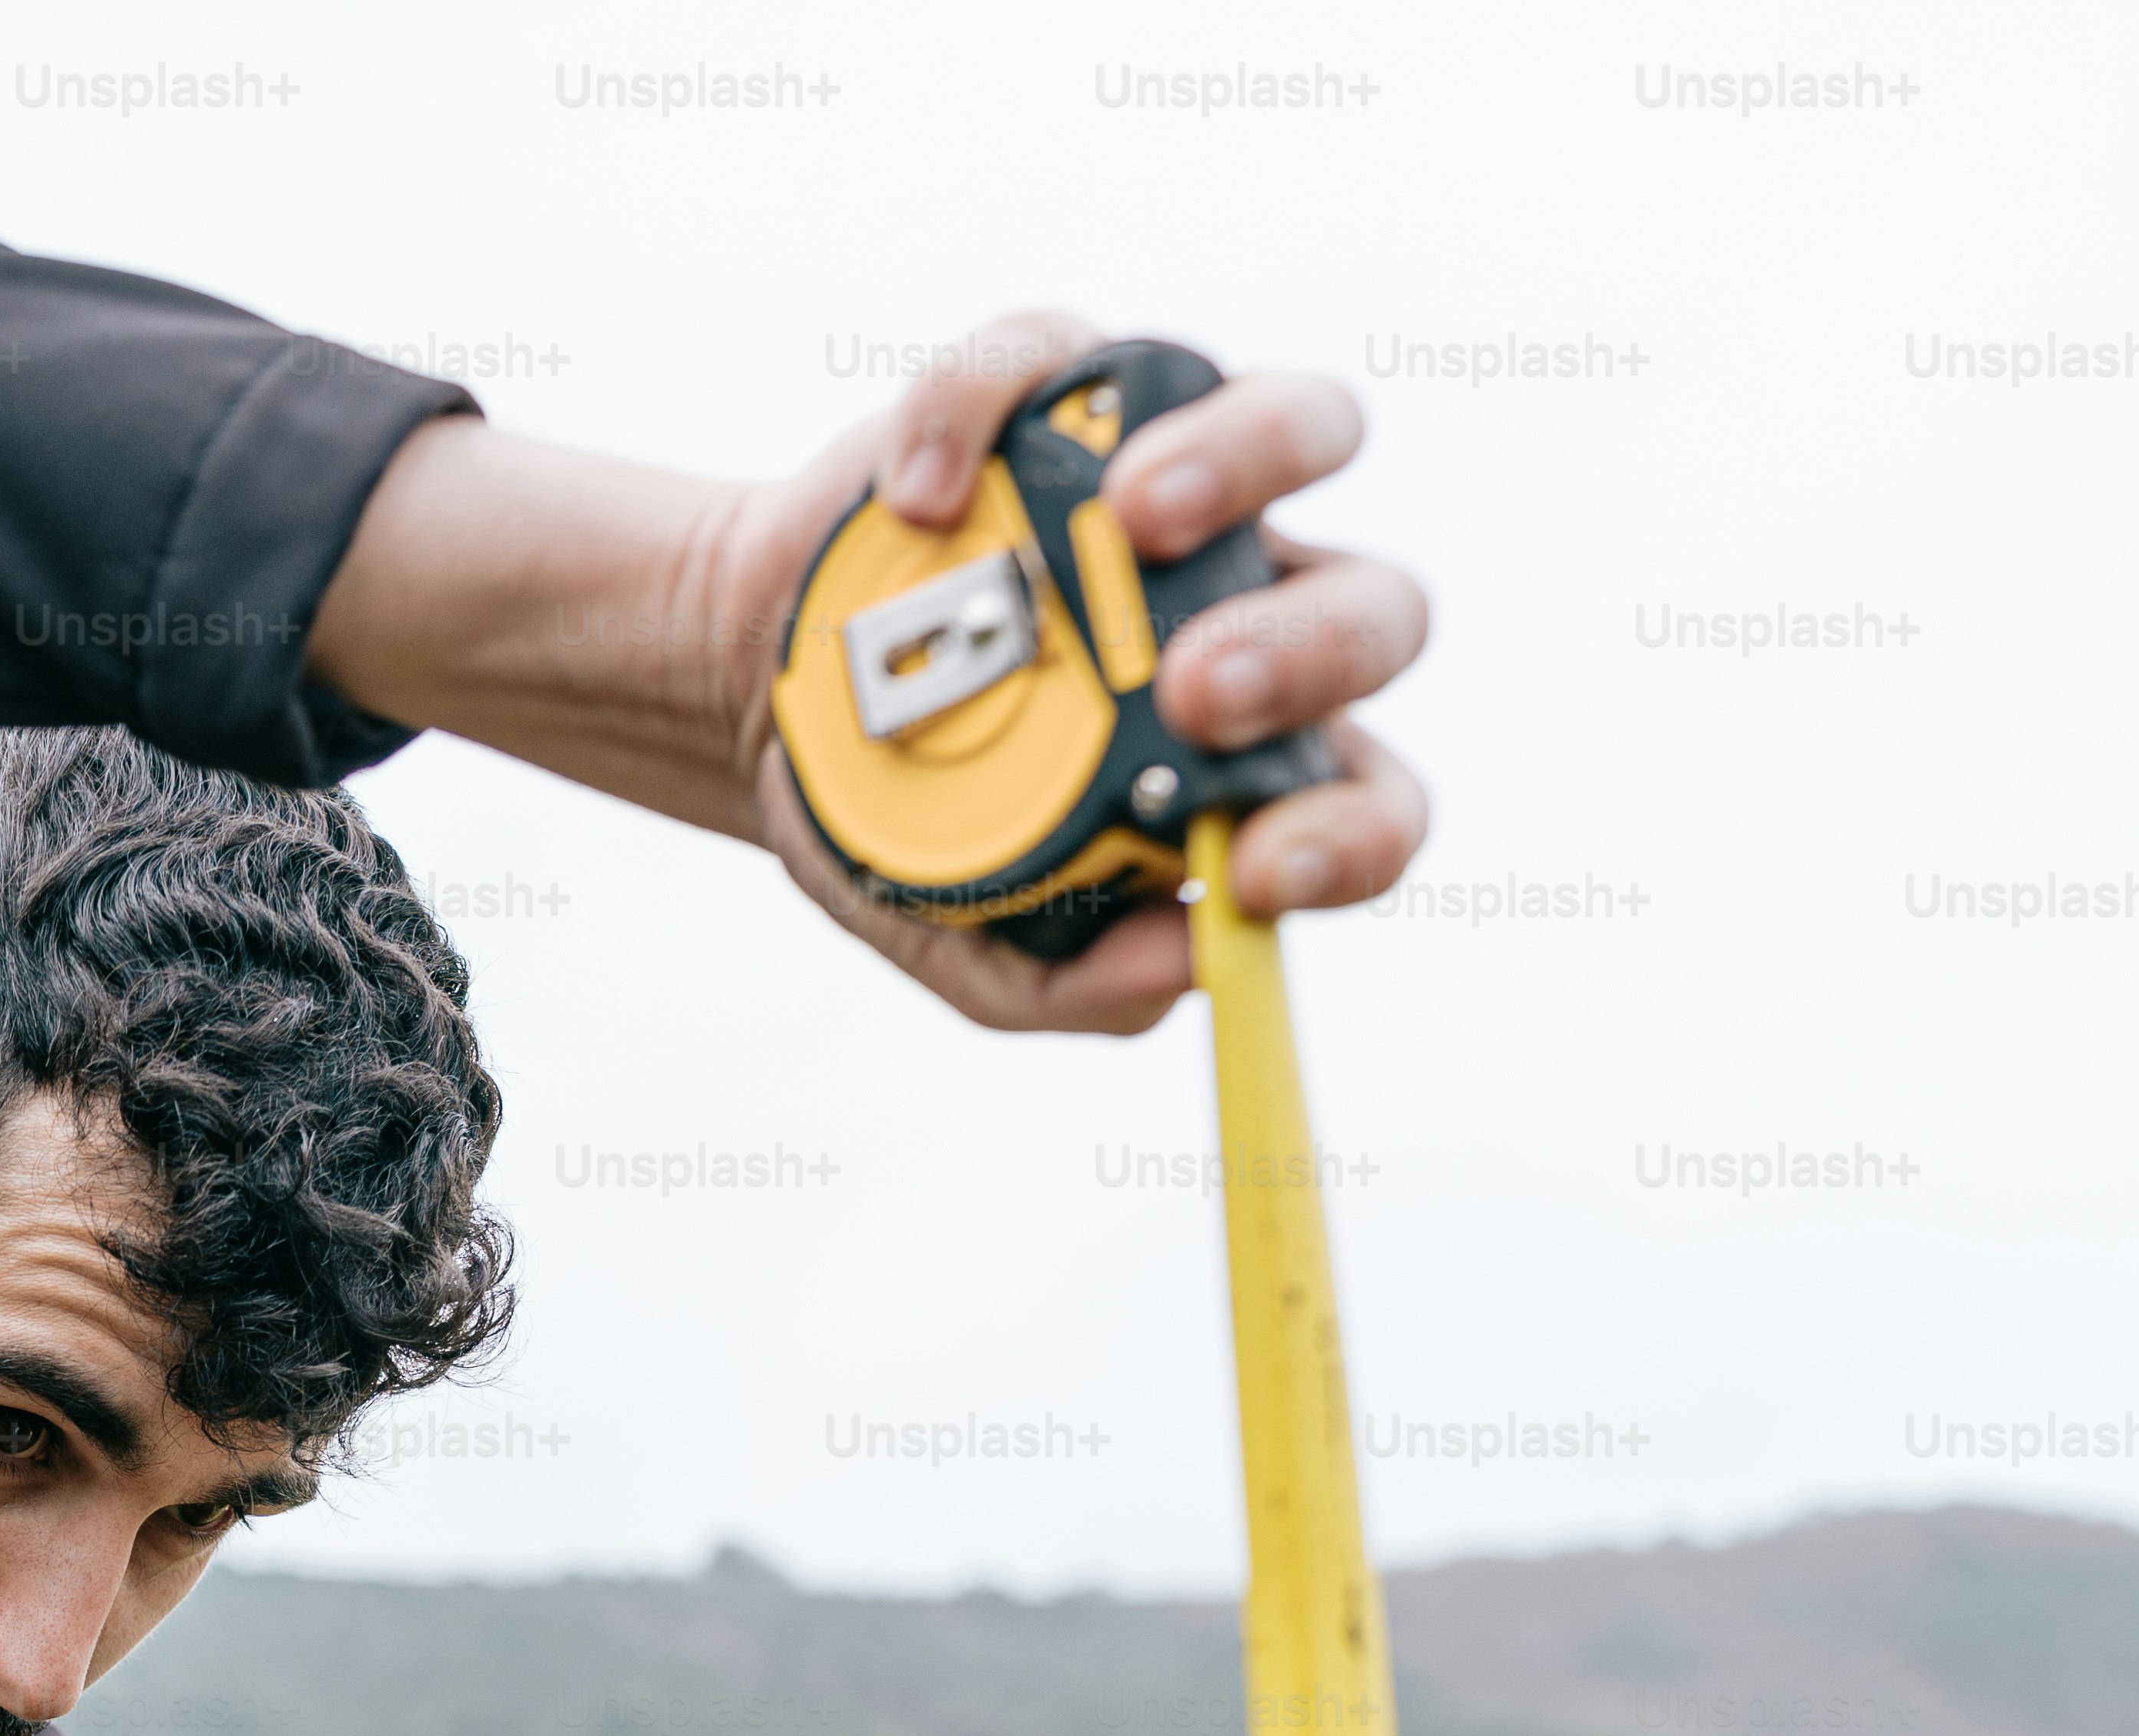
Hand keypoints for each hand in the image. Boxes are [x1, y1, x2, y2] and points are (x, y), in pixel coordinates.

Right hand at [752, 312, 1436, 1038]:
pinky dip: (986, 404)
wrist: (762, 693)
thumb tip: (1181, 958)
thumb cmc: (898, 812)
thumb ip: (1068, 982)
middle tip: (1188, 694)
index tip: (1255, 869)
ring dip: (1240, 464)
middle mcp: (1245, 611)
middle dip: (1303, 655)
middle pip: (1377, 609)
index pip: (1372, 798)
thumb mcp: (961, 938)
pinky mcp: (1057, 386)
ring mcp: (1163, 486)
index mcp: (1248, 762)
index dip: (1350, 838)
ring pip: (1301, 425)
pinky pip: (1059, 351)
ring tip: (1127, 525)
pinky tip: (921, 492)